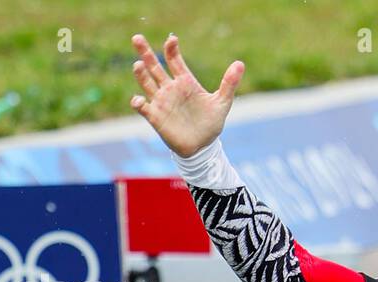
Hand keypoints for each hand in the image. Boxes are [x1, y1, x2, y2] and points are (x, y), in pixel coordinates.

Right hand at [129, 34, 243, 157]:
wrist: (203, 147)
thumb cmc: (211, 124)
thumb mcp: (222, 103)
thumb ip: (229, 83)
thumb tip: (240, 63)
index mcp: (185, 82)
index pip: (174, 60)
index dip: (171, 49)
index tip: (172, 40)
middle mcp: (170, 88)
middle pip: (154, 66)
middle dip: (145, 52)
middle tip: (137, 38)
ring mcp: (161, 101)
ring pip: (146, 83)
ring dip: (141, 74)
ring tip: (138, 65)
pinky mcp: (155, 116)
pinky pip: (143, 107)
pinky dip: (138, 103)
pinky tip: (138, 101)